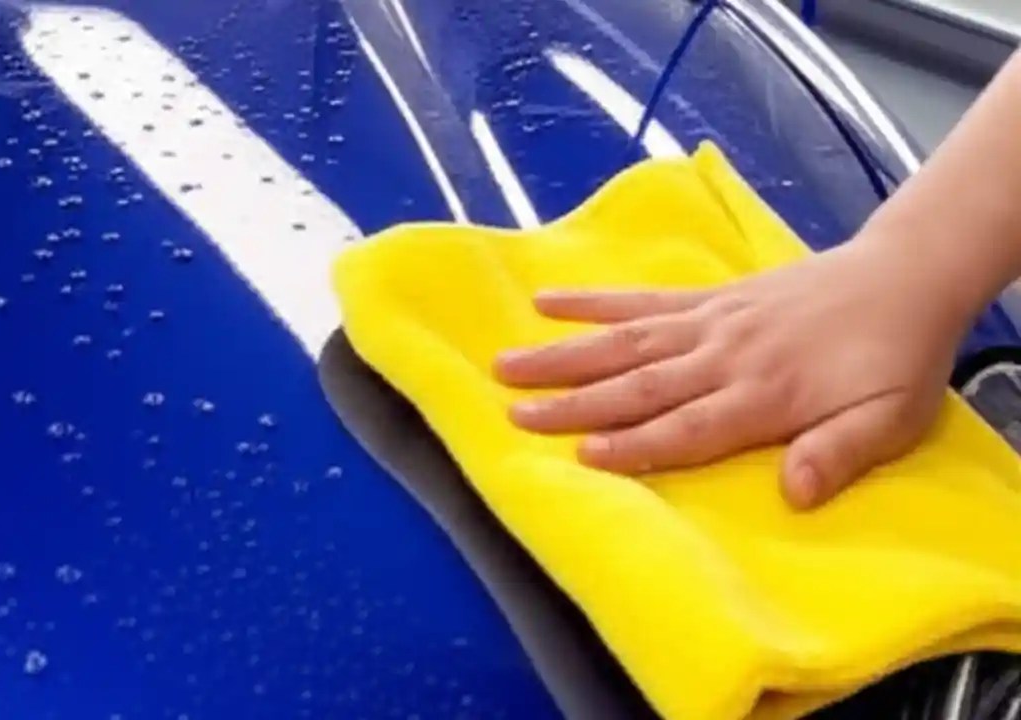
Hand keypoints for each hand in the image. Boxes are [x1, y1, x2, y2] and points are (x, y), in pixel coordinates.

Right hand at [495, 240, 973, 509]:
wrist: (903, 277)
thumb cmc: (895, 360)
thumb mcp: (892, 418)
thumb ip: (841, 452)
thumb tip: (794, 494)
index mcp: (764, 395)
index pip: (688, 426)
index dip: (636, 444)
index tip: (581, 454)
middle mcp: (724, 357)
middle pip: (640, 383)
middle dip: (575, 401)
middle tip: (514, 413)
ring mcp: (710, 322)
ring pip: (626, 340)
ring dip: (565, 353)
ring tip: (508, 361)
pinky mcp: (707, 298)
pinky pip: (643, 299)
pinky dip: (594, 301)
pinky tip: (548, 301)